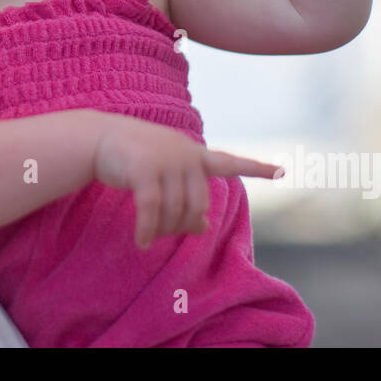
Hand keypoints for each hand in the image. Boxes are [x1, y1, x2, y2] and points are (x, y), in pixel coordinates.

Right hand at [92, 117, 282, 249]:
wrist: (98, 138)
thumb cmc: (133, 158)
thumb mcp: (164, 175)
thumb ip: (186, 196)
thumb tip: (203, 228)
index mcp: (194, 154)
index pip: (230, 162)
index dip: (256, 169)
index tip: (283, 170)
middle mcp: (185, 154)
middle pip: (197, 205)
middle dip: (182, 225)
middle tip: (164, 233)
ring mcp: (165, 159)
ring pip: (175, 211)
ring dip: (162, 230)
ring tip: (149, 236)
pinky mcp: (144, 168)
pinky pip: (151, 211)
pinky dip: (147, 230)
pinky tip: (141, 242)